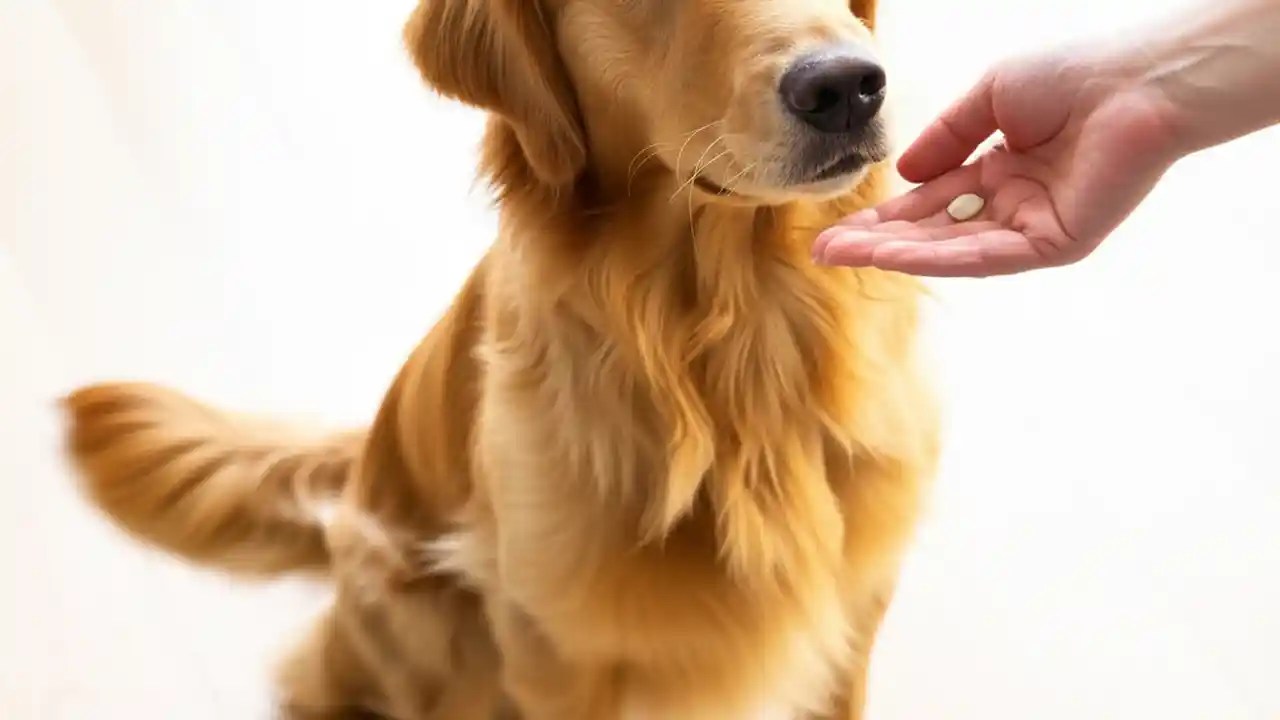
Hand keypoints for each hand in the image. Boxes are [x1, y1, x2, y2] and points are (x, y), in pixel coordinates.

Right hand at [814, 46, 1182, 276]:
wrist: (1137, 80)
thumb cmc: (1074, 76)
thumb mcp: (989, 99)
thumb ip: (946, 137)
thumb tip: (903, 174)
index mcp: (1001, 171)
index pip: (930, 202)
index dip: (884, 216)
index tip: (836, 228)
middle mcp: (1014, 206)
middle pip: (932, 232)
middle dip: (878, 243)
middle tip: (824, 253)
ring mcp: (1033, 229)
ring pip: (952, 249)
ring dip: (896, 255)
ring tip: (845, 257)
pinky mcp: (1055, 243)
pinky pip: (987, 255)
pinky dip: (939, 257)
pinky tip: (895, 256)